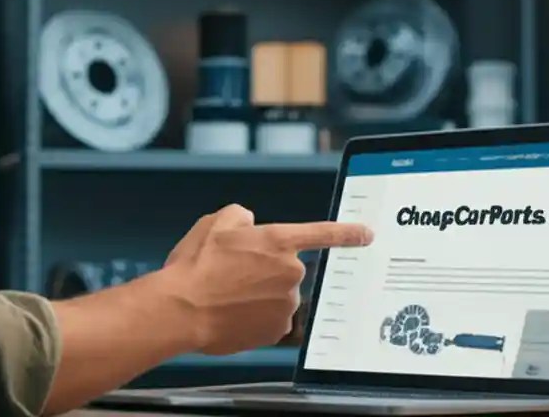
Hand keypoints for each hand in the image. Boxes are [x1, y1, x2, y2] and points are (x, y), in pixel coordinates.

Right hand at [160, 204, 372, 355]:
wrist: (181, 310)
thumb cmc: (195, 266)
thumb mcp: (214, 223)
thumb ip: (241, 217)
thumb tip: (250, 226)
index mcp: (279, 241)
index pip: (323, 234)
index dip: (347, 233)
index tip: (368, 234)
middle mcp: (290, 272)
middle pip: (284, 267)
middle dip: (264, 268)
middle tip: (231, 272)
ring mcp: (285, 305)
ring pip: (276, 294)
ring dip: (258, 293)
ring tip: (225, 294)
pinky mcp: (276, 331)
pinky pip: (269, 318)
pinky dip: (253, 315)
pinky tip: (229, 312)